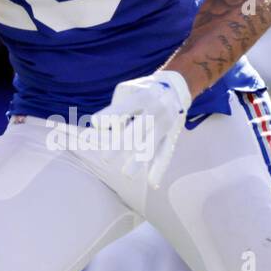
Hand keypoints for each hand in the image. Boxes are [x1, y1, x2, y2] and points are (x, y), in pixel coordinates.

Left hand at [91, 69, 190, 188]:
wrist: (176, 87)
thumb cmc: (142, 91)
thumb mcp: (127, 91)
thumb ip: (114, 110)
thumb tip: (100, 131)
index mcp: (142, 96)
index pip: (124, 108)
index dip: (110, 115)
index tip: (94, 124)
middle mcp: (156, 110)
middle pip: (138, 129)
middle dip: (121, 144)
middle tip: (105, 158)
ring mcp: (166, 124)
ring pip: (153, 144)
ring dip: (139, 160)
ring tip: (126, 174)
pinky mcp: (172, 135)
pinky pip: (166, 153)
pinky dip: (160, 168)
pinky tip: (152, 183)